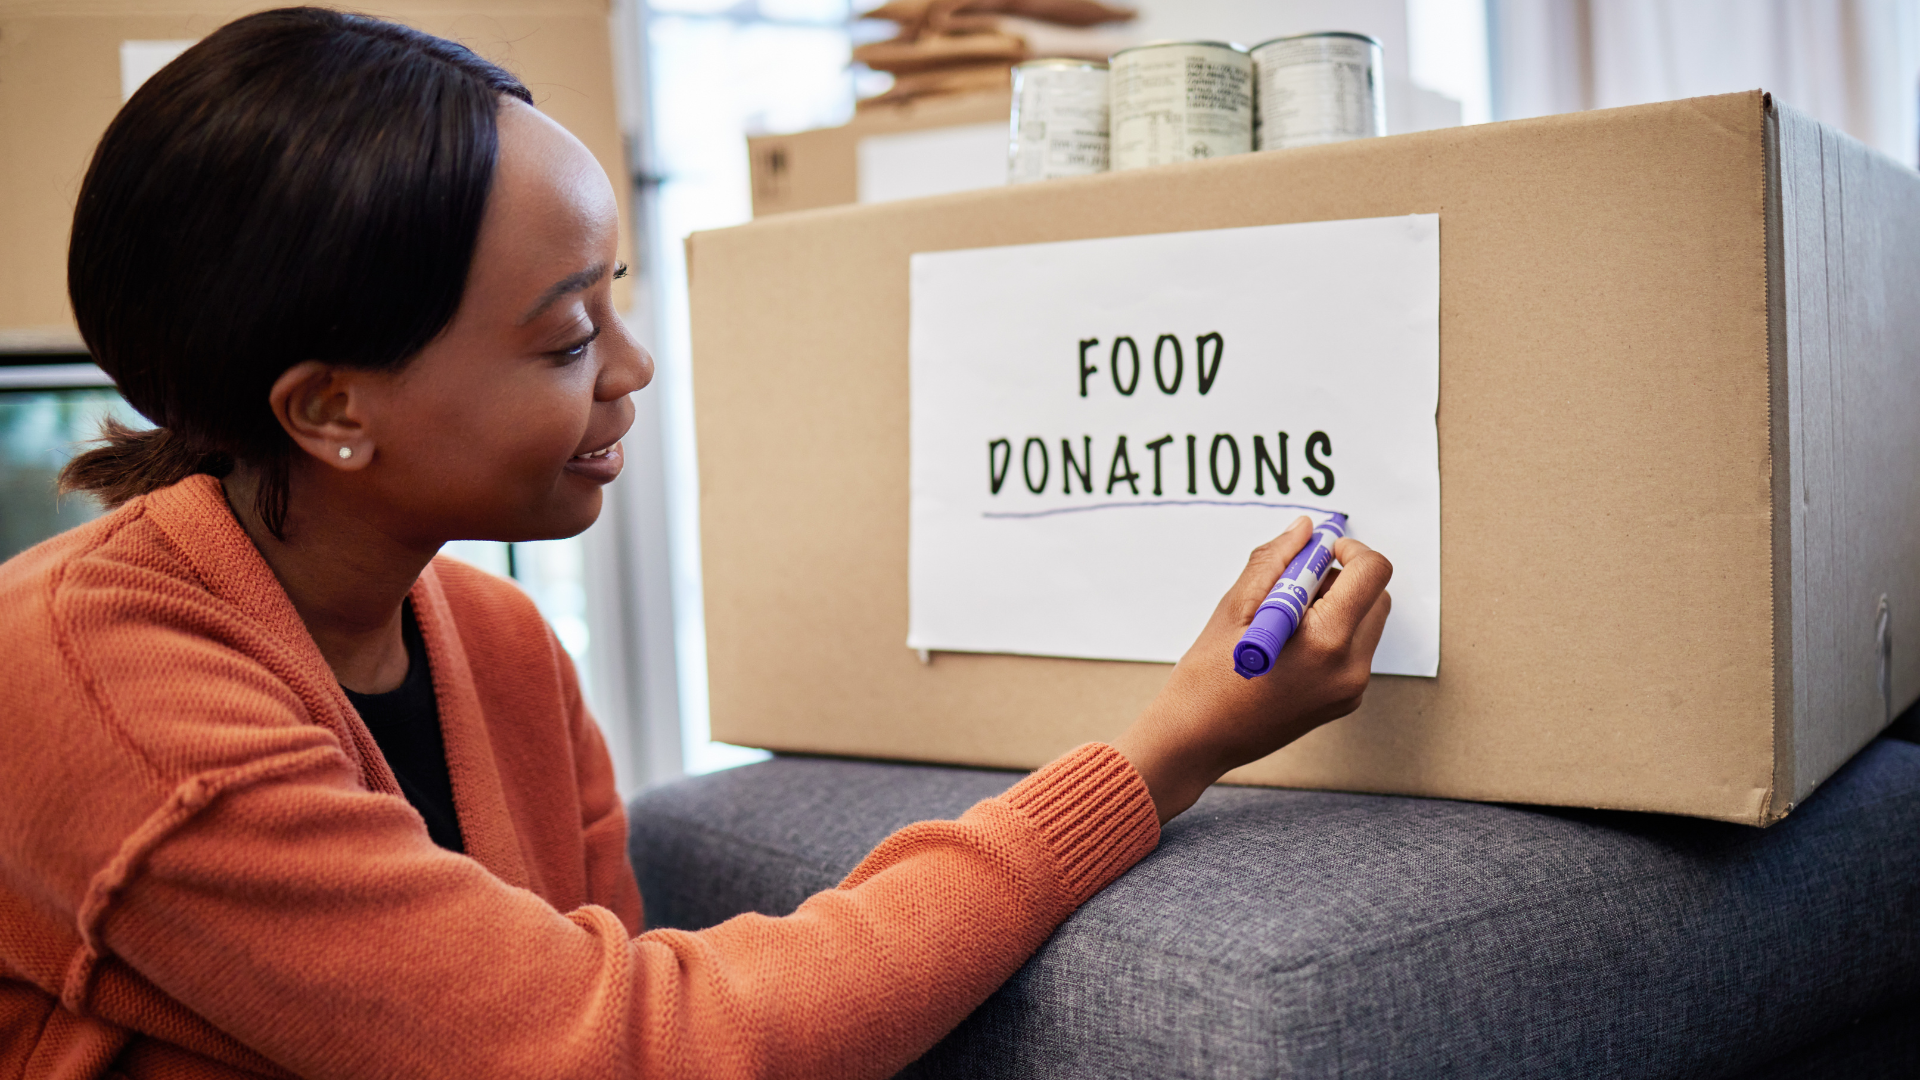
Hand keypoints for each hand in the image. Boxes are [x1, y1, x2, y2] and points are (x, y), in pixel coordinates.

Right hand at [1111, 516, 1392, 823]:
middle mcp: (1350, 668)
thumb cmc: (1207, 677)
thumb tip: (1306, 530)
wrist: (1197, 741)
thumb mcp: (1235, 607)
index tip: (1317, 552)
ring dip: (1337, 605)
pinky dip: (1331, 633)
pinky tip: (1288, 645)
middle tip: (1292, 586)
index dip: (1348, 550)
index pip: (1371, 572)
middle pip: (1377, 596)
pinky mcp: (1343, 701)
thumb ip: (1276, 561)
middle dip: (1342, 579)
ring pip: (1367, 622)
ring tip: (1284, 619)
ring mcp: (1350, 689)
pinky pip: (1354, 649)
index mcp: (1326, 641)